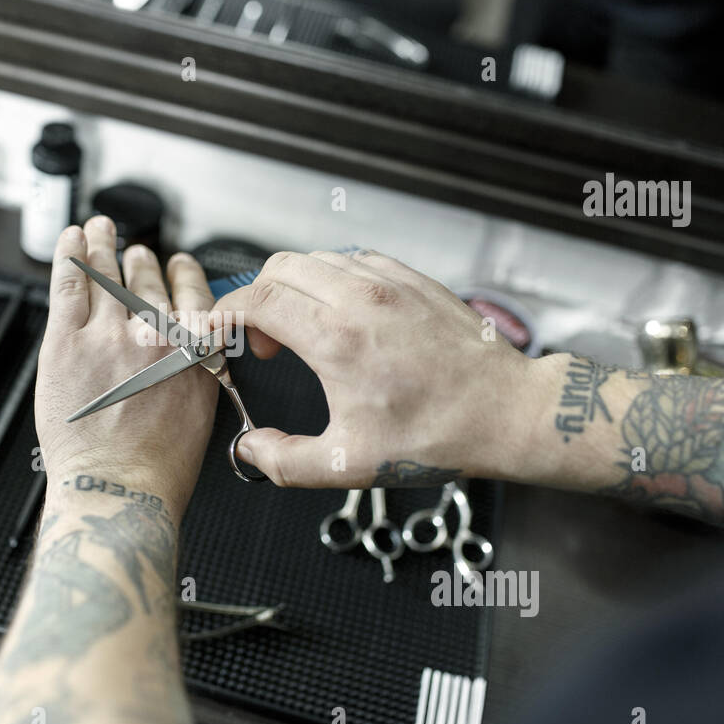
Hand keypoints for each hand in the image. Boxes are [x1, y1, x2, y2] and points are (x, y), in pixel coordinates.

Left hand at [34, 216, 217, 518]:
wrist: (119, 488)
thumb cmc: (157, 470)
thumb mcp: (198, 417)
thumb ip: (191, 376)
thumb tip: (179, 362)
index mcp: (193, 354)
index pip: (193, 297)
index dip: (183, 275)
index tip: (179, 266)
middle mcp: (156, 336)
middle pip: (148, 283)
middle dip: (141, 262)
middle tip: (134, 252)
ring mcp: (110, 334)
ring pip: (107, 275)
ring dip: (104, 246)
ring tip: (100, 230)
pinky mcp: (68, 341)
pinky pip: (69, 283)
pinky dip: (69, 255)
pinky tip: (70, 239)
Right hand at [214, 250, 549, 487]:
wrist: (505, 412)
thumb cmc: (435, 437)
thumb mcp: (349, 464)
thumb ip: (285, 461)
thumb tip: (249, 451)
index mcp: (336, 339)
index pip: (256, 299)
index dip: (224, 314)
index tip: (218, 335)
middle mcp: (359, 298)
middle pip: (278, 269)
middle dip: (255, 301)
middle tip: (265, 344)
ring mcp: (388, 282)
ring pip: (315, 259)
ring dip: (293, 289)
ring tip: (303, 333)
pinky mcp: (412, 279)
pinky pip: (352, 261)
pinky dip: (330, 281)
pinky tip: (341, 318)